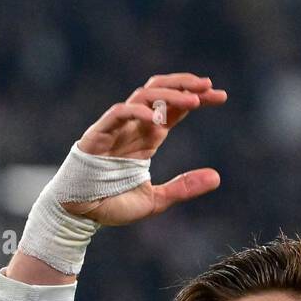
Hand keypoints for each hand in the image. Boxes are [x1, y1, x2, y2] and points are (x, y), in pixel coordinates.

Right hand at [65, 73, 226, 225]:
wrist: (79, 216)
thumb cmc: (112, 205)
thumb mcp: (157, 199)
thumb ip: (184, 187)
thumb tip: (218, 177)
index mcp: (147, 138)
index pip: (174, 109)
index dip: (196, 99)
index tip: (221, 96)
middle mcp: (133, 127)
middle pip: (160, 92)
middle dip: (184, 85)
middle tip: (209, 86)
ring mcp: (116, 128)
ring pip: (142, 96)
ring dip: (168, 95)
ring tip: (193, 100)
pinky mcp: (98, 134)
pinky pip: (118, 113)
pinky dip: (136, 111)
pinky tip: (155, 117)